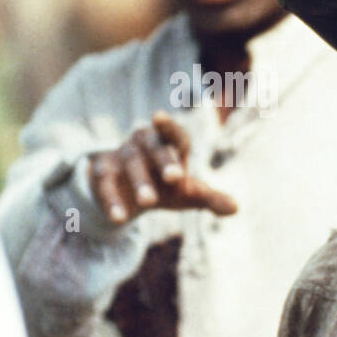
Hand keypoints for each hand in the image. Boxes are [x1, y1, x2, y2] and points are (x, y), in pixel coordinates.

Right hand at [88, 111, 237, 224]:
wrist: (127, 193)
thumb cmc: (164, 186)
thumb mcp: (187, 193)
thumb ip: (211, 198)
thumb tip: (236, 208)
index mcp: (168, 143)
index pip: (173, 133)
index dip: (169, 127)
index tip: (159, 118)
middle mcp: (144, 143)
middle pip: (155, 147)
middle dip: (164, 161)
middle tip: (175, 178)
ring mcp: (121, 155)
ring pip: (131, 164)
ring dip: (139, 183)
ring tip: (147, 204)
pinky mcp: (101, 172)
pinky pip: (105, 184)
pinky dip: (111, 200)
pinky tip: (118, 218)